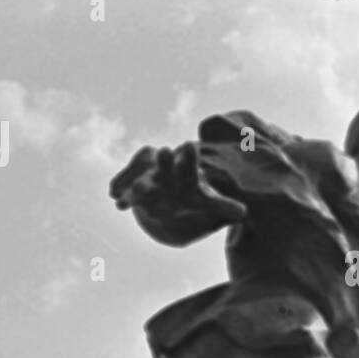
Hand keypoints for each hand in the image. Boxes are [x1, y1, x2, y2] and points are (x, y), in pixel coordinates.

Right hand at [109, 143, 246, 223]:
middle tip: (163, 151)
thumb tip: (243, 213)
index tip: (189, 144)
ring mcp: (148, 178)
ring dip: (138, 184)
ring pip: (143, 179)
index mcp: (186, 172)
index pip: (190, 163)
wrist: (168, 193)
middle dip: (164, 161)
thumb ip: (223, 206)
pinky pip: (126, 186)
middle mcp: (166, 170)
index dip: (189, 157)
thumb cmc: (191, 194)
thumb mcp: (208, 202)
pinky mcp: (133, 187)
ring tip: (135, 193)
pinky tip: (115, 197)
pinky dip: (121, 191)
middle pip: (165, 164)